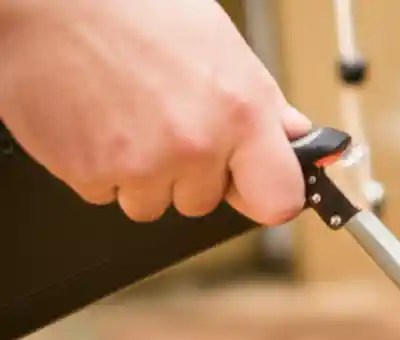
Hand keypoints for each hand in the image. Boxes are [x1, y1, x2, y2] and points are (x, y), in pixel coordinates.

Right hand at [0, 0, 310, 224]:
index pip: (279, 199)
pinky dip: (98, 166)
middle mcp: (195, 145)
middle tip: (162, 120)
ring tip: (125, 116)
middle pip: (203, 202)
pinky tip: (96, 121)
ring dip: (141, 174)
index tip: (251, 184)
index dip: (264, 194)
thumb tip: (296, 135)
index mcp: (240, 114)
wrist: (48, 0)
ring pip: (152, 203)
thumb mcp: (220, 44)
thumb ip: (263, 104)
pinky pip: (105, 193)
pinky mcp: (89, 173)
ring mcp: (141, 165)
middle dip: (188, 172)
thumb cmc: (133, 9)